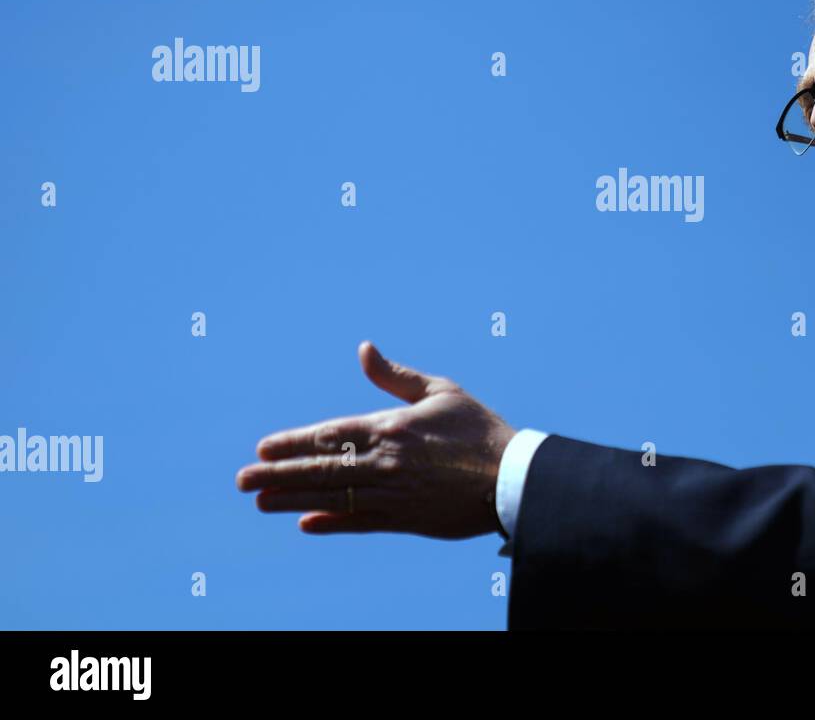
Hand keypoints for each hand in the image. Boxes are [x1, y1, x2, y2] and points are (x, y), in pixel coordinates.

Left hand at [236, 341, 517, 538]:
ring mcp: (393, 494)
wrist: (513, 476)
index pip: (331, 435)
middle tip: (242, 480)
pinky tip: (306, 524)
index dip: (294, 442)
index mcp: (392, 427)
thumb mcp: (441, 390)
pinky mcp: (406, 520)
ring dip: (293, 499)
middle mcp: (386, 462)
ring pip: (333, 497)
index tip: (263, 447)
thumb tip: (364, 349)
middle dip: (278, 474)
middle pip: (321, 469)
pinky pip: (361, 522)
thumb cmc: (479, 429)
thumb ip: (397, 376)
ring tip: (260, 502)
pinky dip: (333, 523)